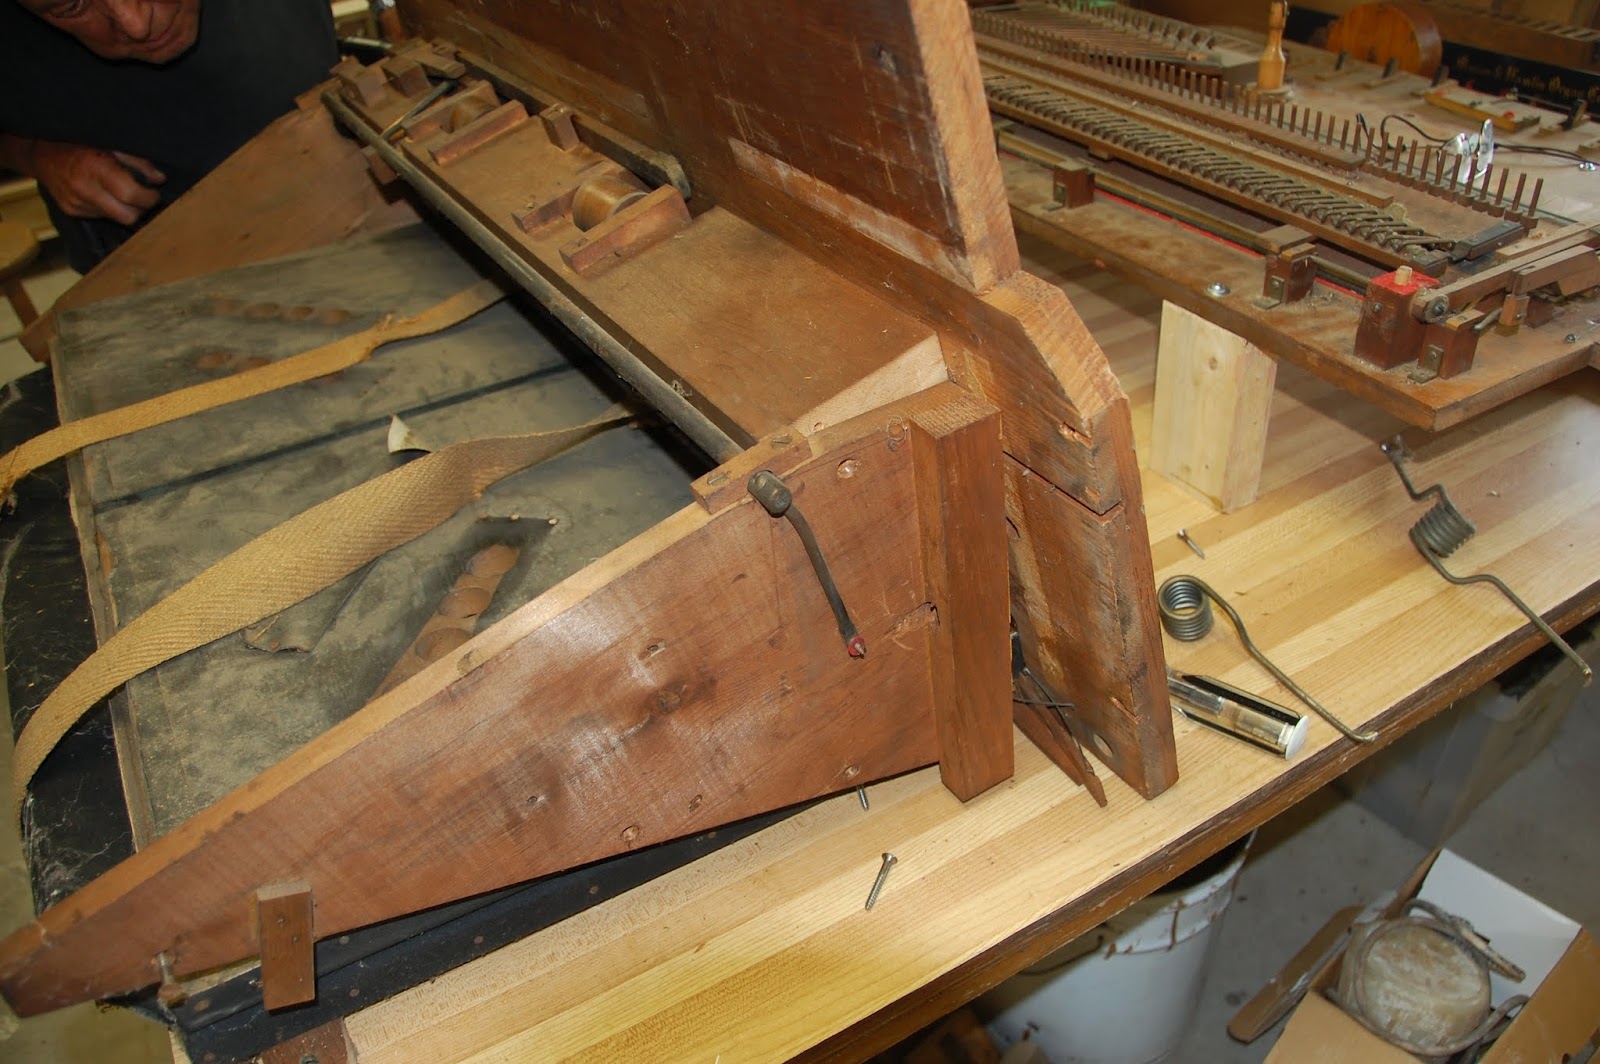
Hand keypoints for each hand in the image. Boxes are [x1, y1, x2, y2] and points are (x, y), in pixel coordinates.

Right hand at [27, 141, 165, 226]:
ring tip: (120, 191)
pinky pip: (99, 216)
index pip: (132, 196)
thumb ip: (138, 162)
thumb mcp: (111, 144)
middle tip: (143, 197)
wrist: (40, 152)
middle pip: (127, 216)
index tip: (154, 193)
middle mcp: (85, 189)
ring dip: (124, 209)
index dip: (149, 198)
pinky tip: (102, 193)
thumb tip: (159, 179)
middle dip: (140, 209)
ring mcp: (76, 203)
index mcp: (96, 168)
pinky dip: (107, 208)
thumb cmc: (78, 142)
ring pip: (115, 218)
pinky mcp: (71, 211)